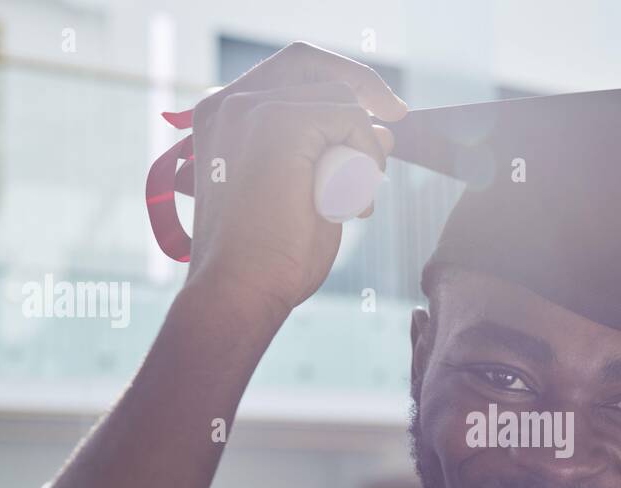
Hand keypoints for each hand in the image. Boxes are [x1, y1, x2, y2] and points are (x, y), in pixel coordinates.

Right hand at [183, 42, 406, 330]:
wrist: (241, 291)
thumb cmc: (266, 260)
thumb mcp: (301, 195)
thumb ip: (329, 158)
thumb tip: (381, 130)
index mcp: (222, 119)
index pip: (286, 75)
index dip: (337, 82)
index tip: (379, 109)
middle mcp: (228, 103)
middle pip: (310, 63)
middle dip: (361, 85)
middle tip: (398, 114)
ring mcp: (250, 108)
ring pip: (338, 97)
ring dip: (363, 147)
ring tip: (354, 201)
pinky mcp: (279, 122)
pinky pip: (348, 116)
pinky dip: (365, 155)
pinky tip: (353, 200)